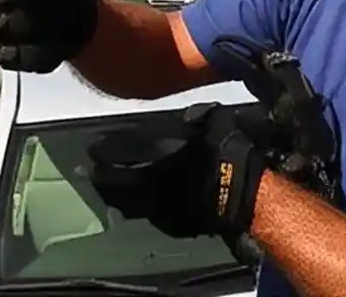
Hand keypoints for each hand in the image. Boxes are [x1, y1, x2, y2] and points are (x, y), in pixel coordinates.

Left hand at [86, 103, 267, 240]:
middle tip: (97, 173)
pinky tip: (151, 202)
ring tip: (118, 189)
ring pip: (129, 207)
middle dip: (103, 181)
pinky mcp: (177, 228)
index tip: (95, 150)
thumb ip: (197, 117)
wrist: (250, 196)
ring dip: (120, 198)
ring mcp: (162, 213)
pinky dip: (145, 208)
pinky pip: (152, 217)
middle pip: (113, 189)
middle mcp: (150, 191)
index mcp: (153, 163)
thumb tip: (190, 117)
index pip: (115, 159)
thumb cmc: (228, 154)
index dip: (103, 154)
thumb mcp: (215, 122)